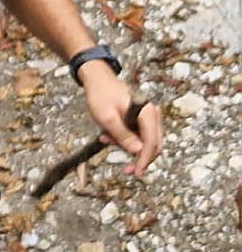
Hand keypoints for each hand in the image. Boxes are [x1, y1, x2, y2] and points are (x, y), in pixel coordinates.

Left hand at [80, 61, 161, 175]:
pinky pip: (137, 135)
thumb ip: (123, 135)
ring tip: (105, 139)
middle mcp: (151, 114)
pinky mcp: (140, 118)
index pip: (151, 142)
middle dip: (139, 158)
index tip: (136, 172)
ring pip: (144, 141)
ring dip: (127, 146)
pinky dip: (124, 139)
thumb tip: (138, 151)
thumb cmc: (101, 96)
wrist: (97, 80)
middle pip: (153, 144)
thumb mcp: (107, 118)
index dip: (144, 160)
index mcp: (147, 113)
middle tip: (126, 169)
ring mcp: (147, 116)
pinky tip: (107, 136)